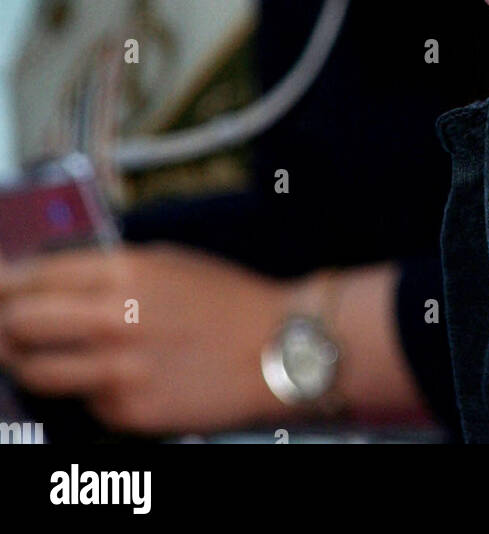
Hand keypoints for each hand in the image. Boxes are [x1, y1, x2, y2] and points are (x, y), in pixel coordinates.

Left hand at [0, 243, 297, 433]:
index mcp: (125, 272)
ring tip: (25, 354)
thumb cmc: (226, 301)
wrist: (276, 347)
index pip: (35, 275)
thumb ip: (108, 269)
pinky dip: (84, 389)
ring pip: (36, 371)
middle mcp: (114, 320)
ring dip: (23, 361)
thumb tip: (53, 279)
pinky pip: (83, 400)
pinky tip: (106, 376)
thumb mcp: (166, 262)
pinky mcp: (128, 413)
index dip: (4, 280)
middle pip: (20, 324)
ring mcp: (118, 372)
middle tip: (4, 322)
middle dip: (4, 323)